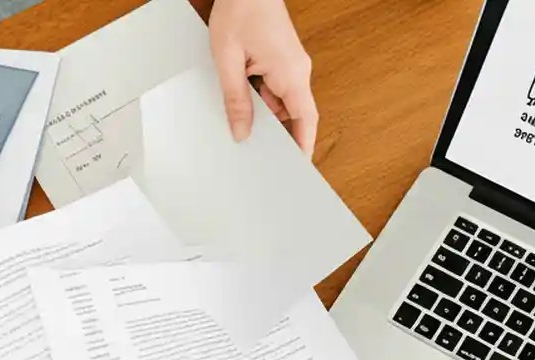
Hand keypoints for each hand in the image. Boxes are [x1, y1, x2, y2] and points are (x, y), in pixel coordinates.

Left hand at [210, 0, 317, 154]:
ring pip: (284, 103)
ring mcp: (291, 65)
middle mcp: (297, 71)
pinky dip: (263, 102)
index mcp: (291, 73)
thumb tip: (241, 132)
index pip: (306, 120)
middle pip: (295, 116)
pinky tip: (245, 108)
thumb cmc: (240, 9)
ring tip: (248, 136)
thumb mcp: (228, 59)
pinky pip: (276, 89)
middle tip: (263, 161)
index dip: (303, 146)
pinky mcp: (281, 59)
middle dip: (281, 138)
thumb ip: (235, 99)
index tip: (298, 169)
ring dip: (268, 118)